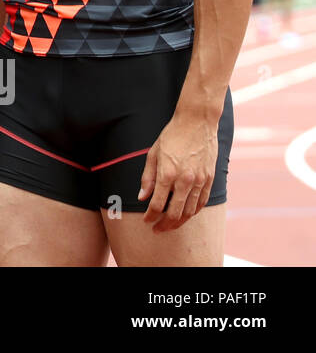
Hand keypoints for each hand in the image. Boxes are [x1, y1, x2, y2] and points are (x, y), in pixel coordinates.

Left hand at [138, 109, 218, 231]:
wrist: (196, 123)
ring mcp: (200, 181)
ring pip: (191, 211)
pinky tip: (187, 215)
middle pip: (175, 213)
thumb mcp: (153, 153)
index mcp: (167, 173)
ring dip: (180, 222)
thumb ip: (147, 177)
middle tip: (157, 229)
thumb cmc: (171, 136)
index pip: (157, 204)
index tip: (146, 221)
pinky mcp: (210, 179)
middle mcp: (185, 180)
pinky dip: (194, 212)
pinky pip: (202, 202)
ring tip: (171, 225)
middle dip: (165, 224)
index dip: (151, 216)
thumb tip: (142, 197)